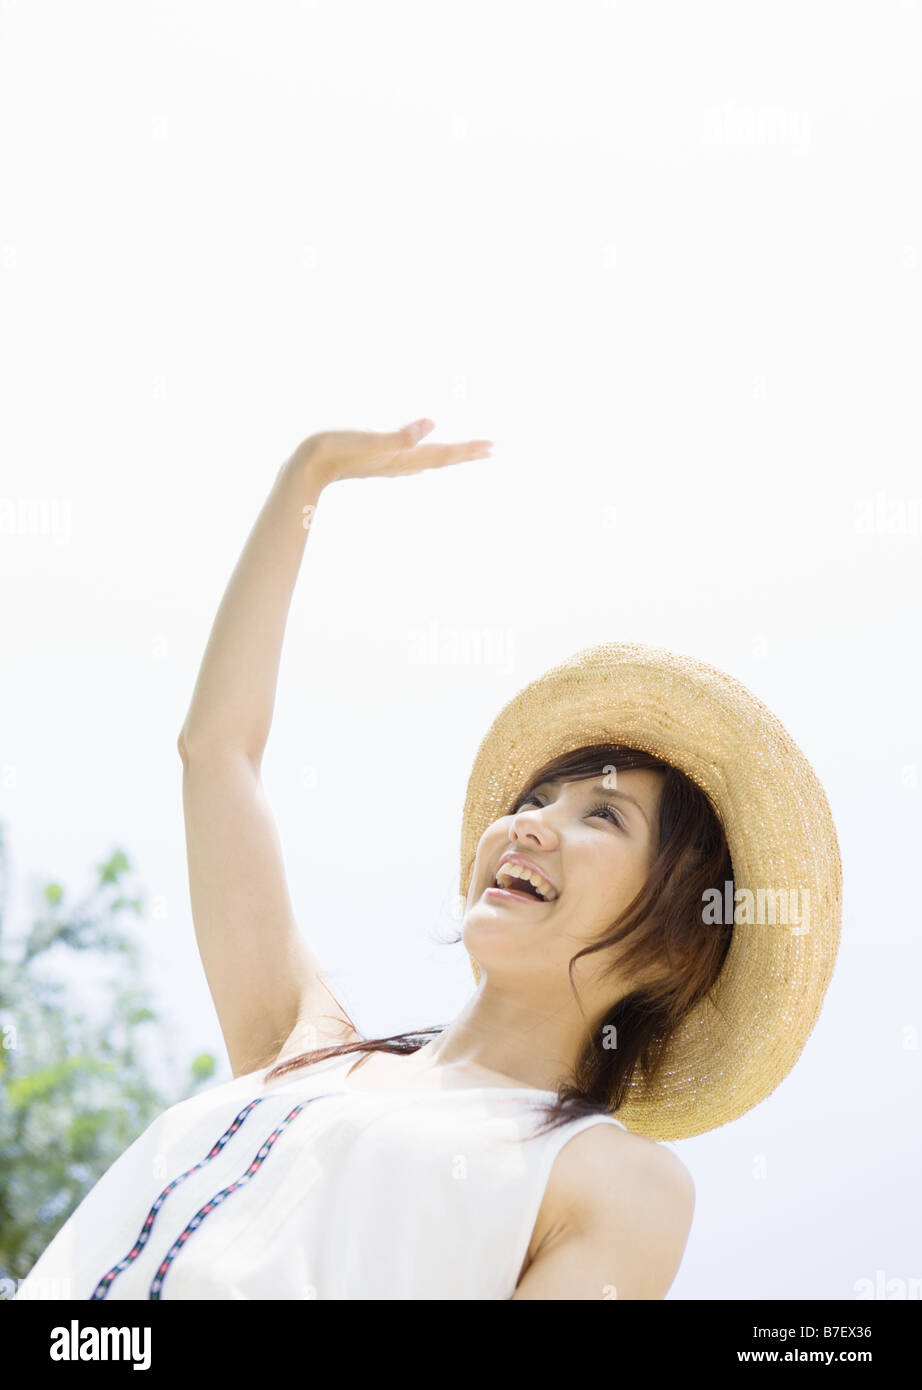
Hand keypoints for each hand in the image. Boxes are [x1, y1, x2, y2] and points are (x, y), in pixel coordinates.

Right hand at [296, 419, 492, 488]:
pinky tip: (422, 466)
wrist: (305, 468)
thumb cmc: (335, 450)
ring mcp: (387, 465)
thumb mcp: (368, 439)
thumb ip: (400, 435)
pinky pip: (408, 463)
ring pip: (426, 461)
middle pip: (440, 458)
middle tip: (490, 450)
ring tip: (464, 454)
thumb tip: (432, 424)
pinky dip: (422, 461)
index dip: (468, 450)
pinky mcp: (375, 463)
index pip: (443, 453)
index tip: (492, 447)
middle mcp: (399, 463)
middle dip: (465, 454)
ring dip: (447, 457)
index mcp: (402, 456)